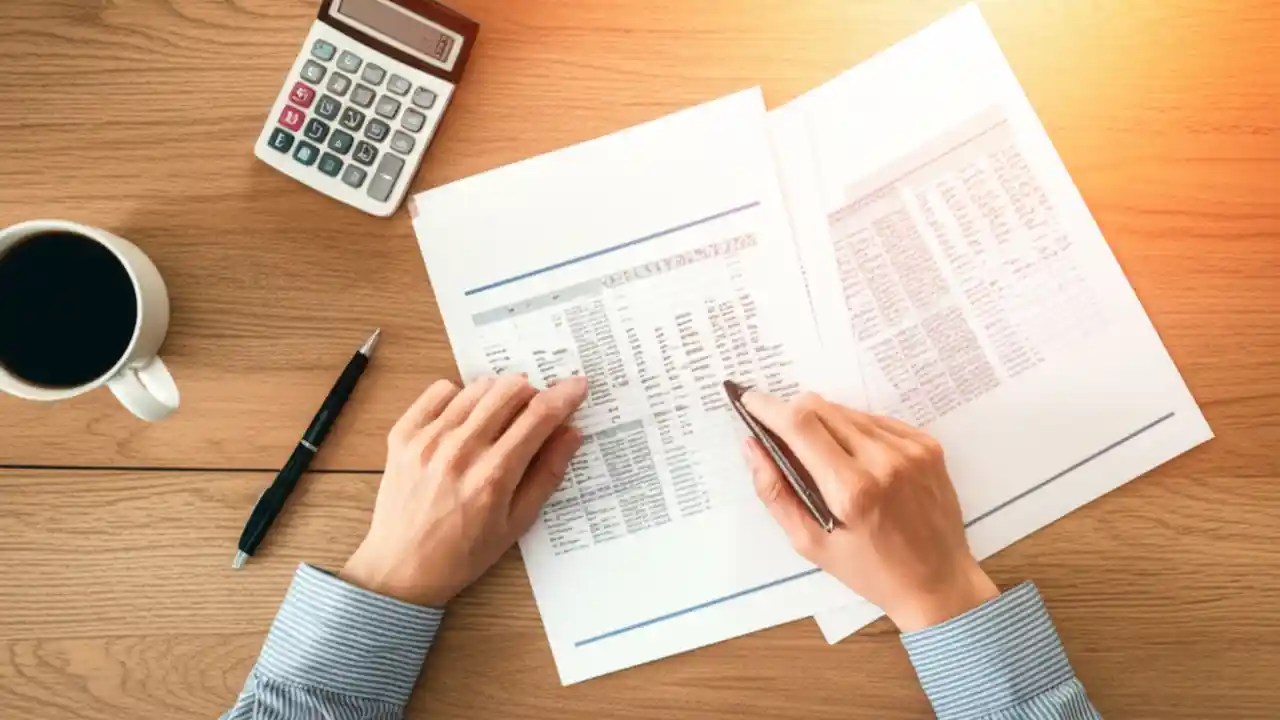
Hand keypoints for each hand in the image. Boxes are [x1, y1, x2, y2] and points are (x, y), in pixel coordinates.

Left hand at [340, 375, 587, 605]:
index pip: (539, 416)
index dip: (564, 395)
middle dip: (533, 393)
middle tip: (534, 412)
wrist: (401, 568)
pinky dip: (460, 396)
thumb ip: (547, 474)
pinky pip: (440, 391)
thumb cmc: (464, 553)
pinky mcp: (404, 434)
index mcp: (493, 476)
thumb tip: (571, 432)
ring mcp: (428, 439)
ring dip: (499, 394)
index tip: (578, 386)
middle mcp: (460, 451)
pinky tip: (464, 419)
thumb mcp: (517, 523)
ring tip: (500, 419)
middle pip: (510, 390)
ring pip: (479, 387)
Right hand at [741, 390, 997, 631]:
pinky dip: (855, 430)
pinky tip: (855, 458)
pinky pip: (876, 420)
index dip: (768, 407)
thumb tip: (751, 447)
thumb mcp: (811, 544)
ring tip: (822, 455)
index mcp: (852, 490)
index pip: (800, 426)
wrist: (939, 581)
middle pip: (820, 408)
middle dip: (792, 413)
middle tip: (779, 432)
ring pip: (847, 411)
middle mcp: (883, 461)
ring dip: (823, 422)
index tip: (748, 400)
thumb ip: (775, 493)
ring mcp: (910, 449)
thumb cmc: (870, 571)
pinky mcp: (926, 444)